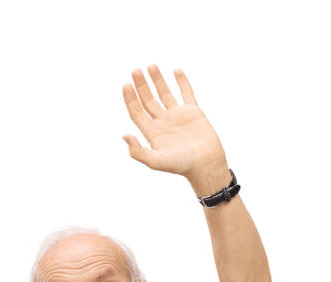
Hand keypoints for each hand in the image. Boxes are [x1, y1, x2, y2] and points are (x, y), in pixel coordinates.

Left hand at [121, 65, 230, 194]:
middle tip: (135, 71)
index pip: (137, 112)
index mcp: (152, 133)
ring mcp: (177, 116)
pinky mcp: (193, 112)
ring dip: (157, 80)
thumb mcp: (156, 161)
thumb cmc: (181, 166)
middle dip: (141, 85)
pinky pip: (186, 93)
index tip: (126, 85)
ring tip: (151, 66)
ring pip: (164, 94)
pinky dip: (182, 82)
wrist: (206, 165)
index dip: (130, 99)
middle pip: (148, 100)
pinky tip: (176, 71)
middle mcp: (163, 122)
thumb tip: (124, 135)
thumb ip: (138, 151)